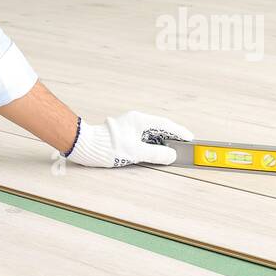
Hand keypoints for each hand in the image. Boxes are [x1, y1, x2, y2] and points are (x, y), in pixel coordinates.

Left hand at [63, 110, 193, 167]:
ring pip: (151, 134)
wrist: (85, 147)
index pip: (165, 125)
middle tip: (184, 147)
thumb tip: (171, 155)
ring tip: (172, 153)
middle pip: (159, 129)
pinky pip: (143, 139)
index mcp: (139, 120)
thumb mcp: (135, 153)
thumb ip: (156, 154)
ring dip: (162, 143)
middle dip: (172, 138)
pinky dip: (152, 146)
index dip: (179, 132)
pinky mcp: (125, 135)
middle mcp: (135, 121)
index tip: (190, 138)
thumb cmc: (107, 147)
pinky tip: (155, 154)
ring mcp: (130, 127)